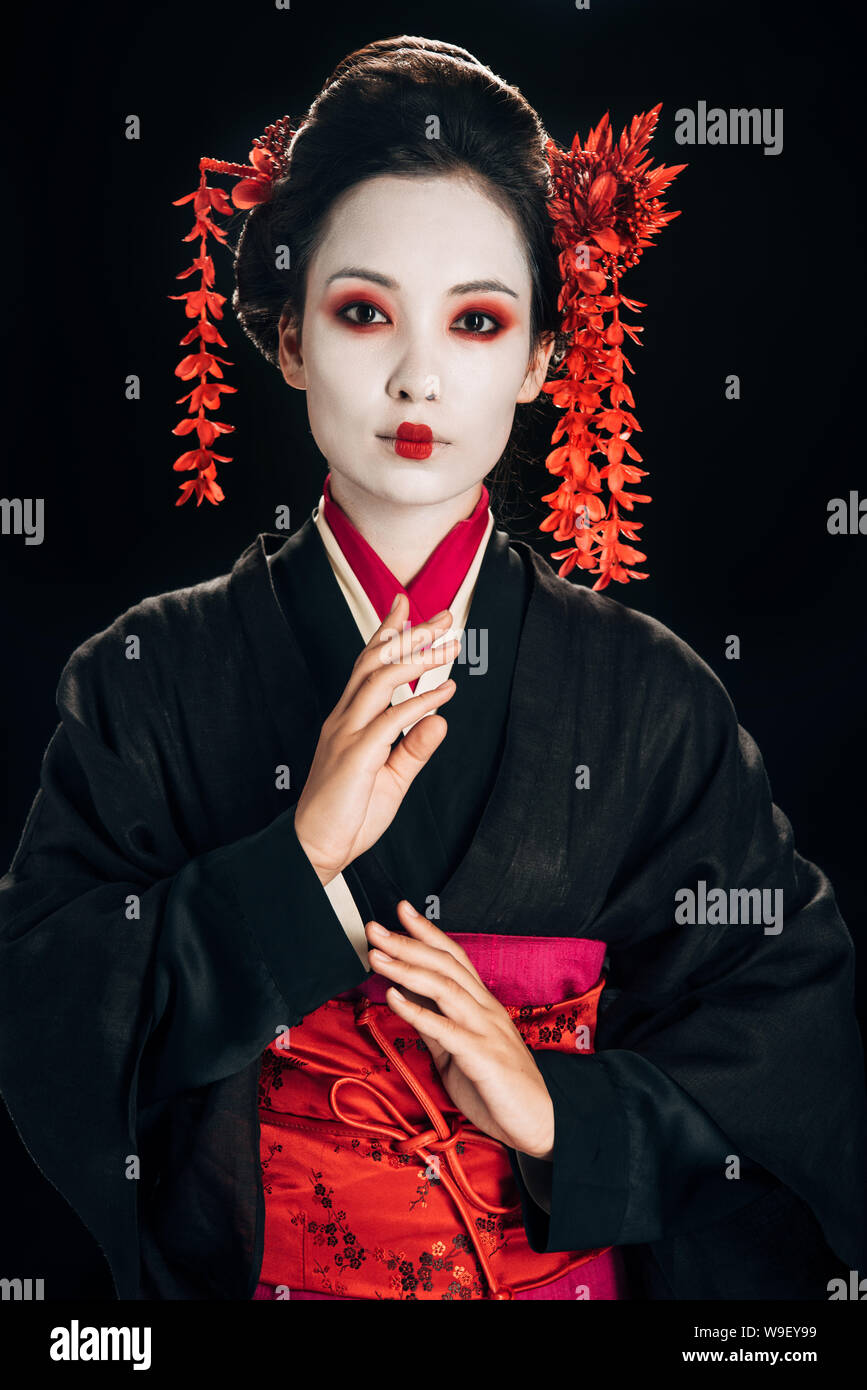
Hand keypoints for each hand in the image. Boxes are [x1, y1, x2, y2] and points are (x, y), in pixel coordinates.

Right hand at [294, 595, 459, 883]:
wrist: (315, 849)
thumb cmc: (348, 815)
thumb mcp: (391, 778)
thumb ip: (414, 749)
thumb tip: (442, 720)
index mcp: (347, 721)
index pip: (366, 666)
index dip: (386, 632)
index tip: (406, 605)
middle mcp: (343, 719)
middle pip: (374, 662)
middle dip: (408, 633)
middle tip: (443, 615)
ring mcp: (346, 734)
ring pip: (379, 680)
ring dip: (417, 656)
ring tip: (449, 642)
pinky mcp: (356, 755)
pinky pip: (392, 719)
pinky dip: (421, 701)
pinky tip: (446, 691)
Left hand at [365, 900, 555, 1160]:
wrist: (542, 1123)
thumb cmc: (501, 1090)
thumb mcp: (460, 1055)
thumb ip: (437, 1030)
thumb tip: (409, 1007)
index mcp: (481, 1005)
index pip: (453, 957)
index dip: (427, 932)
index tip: (401, 910)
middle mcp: (485, 1009)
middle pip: (445, 964)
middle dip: (407, 942)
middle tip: (375, 927)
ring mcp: (486, 1030)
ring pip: (445, 988)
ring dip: (407, 969)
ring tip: (378, 956)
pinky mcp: (483, 1057)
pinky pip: (446, 1029)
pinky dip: (418, 1011)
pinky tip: (394, 998)